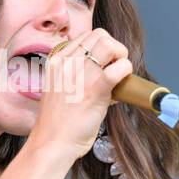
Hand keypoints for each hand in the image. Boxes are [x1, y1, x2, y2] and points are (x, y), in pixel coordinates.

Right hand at [29, 28, 131, 160]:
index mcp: (56, 62)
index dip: (100, 46)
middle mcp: (67, 63)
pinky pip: (119, 67)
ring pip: (110, 45)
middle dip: (114, 46)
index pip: (84, 37)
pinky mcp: (96, 88)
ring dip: (122, 56)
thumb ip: (75, 79)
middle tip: (116, 64)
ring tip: (121, 72)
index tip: (104, 61)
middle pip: (100, 35)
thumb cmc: (56, 124)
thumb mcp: (57, 91)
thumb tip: (104, 76)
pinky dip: (126, 71)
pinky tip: (124, 83)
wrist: (52, 143)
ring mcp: (81, 73)